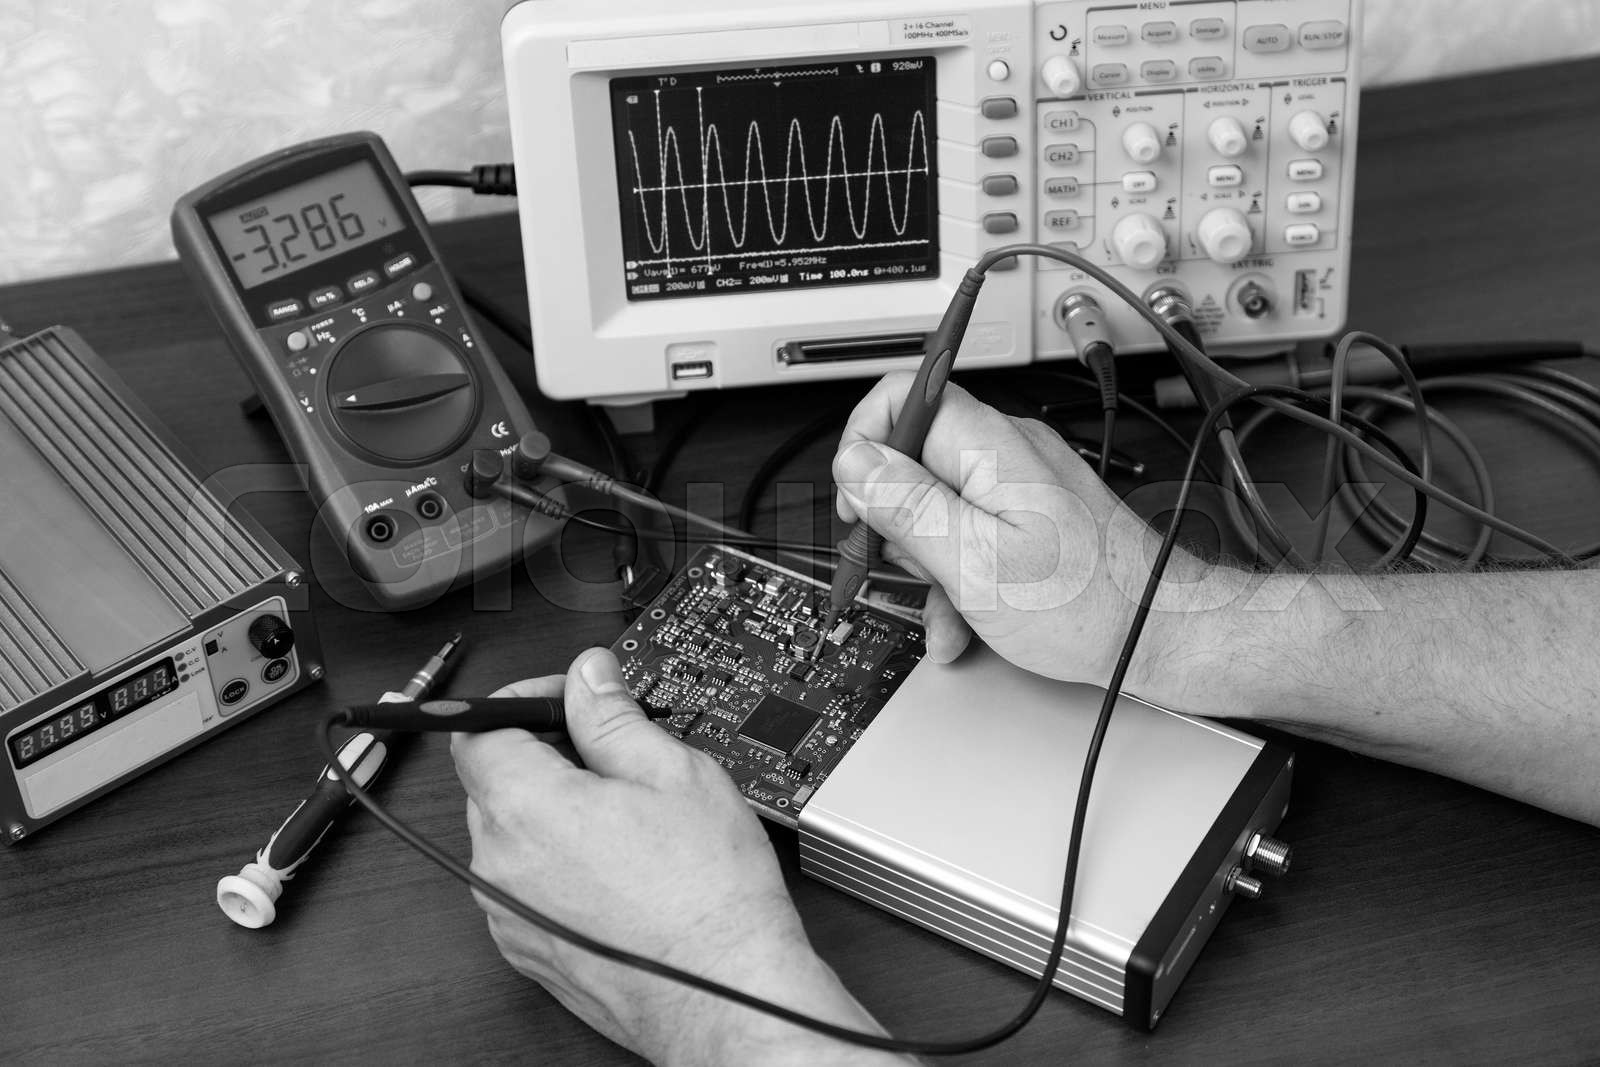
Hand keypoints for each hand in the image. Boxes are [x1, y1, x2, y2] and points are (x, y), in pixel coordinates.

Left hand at [450, 648, 895, 1064]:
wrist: (725, 994)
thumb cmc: (708, 893)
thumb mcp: (673, 773)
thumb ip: (613, 717)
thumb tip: (589, 677)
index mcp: (525, 807)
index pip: (479, 729)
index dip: (522, 701)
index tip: (568, 698)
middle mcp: (498, 863)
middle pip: (492, 780)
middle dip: (543, 753)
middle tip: (611, 752)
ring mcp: (507, 914)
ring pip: (510, 834)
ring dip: (551, 809)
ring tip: (626, 815)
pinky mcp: (527, 950)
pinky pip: (524, 883)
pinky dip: (557, 862)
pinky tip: (618, 865)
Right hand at [833, 373, 1200, 689]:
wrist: (1160, 634)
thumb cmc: (1090, 605)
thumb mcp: (975, 564)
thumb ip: (909, 506)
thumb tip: (856, 463)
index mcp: (991, 448)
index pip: (906, 394)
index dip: (865, 442)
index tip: (857, 500)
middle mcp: (1006, 452)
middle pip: (911, 456)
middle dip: (893, 518)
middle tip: (899, 563)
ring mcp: (1019, 483)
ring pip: (936, 504)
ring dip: (924, 561)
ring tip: (943, 608)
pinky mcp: (1029, 515)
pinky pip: (968, 530)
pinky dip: (955, 575)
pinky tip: (963, 618)